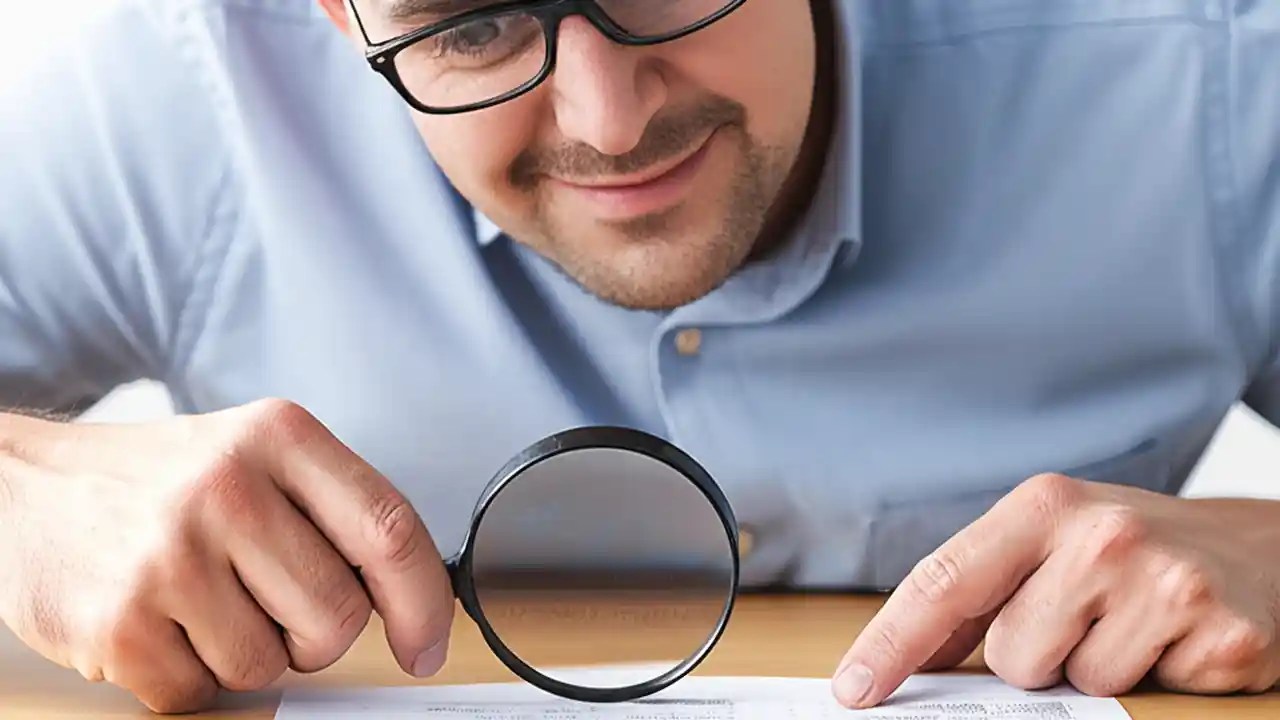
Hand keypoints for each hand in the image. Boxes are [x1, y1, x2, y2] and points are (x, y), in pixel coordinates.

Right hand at [0, 399, 454, 712]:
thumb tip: (408, 599)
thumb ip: (331, 511)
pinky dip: (188, 676)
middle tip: (271, 608)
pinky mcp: (121, 619)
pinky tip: (161, 625)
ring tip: (203, 603)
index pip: (389, 529)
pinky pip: (201, 693)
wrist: (26, 487)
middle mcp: (227, 485)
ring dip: (247, 654)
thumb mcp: (253, 455)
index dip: (423, 601)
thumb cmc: (160, 480)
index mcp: (279, 435)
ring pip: (272, 665)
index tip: (425, 644)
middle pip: (340, 616)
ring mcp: (170, 554)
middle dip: (317, 635)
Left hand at [832, 474, 1279, 706]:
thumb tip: (911, 661)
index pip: (944, 582)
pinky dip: (1152, 680)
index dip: (892, 643)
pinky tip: (1174, 641)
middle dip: (1036, 654)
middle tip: (1087, 616)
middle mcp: (1101, 535)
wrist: (1258, 547)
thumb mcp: (1052, 544)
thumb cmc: (1132, 550)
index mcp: (1044, 505)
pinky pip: (1143, 697)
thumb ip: (983, 591)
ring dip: (1093, 670)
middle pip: (1008, 654)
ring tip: (1132, 626)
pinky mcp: (1219, 634)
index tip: (855, 688)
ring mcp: (1165, 583)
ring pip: (1072, 684)